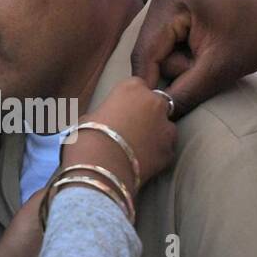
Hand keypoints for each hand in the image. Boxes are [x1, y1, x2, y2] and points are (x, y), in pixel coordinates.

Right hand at [69, 76, 176, 193]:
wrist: (99, 170)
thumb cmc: (86, 140)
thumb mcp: (88, 117)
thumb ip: (106, 112)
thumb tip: (106, 120)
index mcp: (132, 88)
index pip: (137, 86)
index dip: (128, 100)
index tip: (120, 112)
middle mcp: (154, 103)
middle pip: (155, 103)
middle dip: (147, 114)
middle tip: (129, 131)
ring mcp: (166, 127)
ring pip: (164, 127)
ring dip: (155, 134)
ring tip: (135, 150)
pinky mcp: (170, 151)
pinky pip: (165, 149)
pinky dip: (156, 155)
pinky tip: (141, 163)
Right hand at [130, 0, 256, 116]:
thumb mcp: (220, 67)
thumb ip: (185, 93)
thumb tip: (159, 115)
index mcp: (167, 0)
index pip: (145, 54)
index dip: (149, 86)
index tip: (157, 113)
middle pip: (152, 53)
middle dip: (178, 70)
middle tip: (208, 68)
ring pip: (163, 51)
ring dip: (185, 64)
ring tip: (214, 58)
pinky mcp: (181, 8)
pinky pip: (173, 43)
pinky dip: (189, 56)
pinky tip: (209, 54)